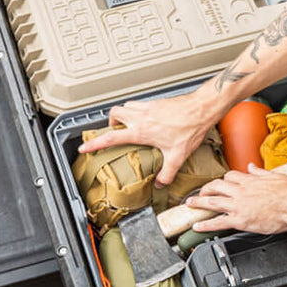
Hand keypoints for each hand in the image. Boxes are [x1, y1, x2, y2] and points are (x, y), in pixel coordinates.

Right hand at [77, 94, 212, 186]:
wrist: (201, 108)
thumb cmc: (190, 128)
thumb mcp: (178, 156)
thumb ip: (167, 172)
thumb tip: (161, 183)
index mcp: (141, 131)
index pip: (111, 137)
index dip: (95, 143)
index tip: (85, 147)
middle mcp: (141, 116)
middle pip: (114, 113)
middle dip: (110, 123)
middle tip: (114, 132)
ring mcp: (149, 107)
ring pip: (126, 106)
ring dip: (124, 114)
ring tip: (129, 125)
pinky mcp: (157, 102)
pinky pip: (140, 104)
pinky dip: (138, 109)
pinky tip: (148, 118)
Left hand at [188, 166, 286, 235]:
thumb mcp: (274, 176)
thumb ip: (260, 172)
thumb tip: (252, 166)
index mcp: (250, 180)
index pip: (230, 176)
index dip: (224, 180)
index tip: (221, 183)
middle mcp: (240, 191)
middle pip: (216, 186)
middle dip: (205, 189)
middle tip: (199, 193)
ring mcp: (238, 205)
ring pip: (212, 201)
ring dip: (199, 202)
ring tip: (190, 204)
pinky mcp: (240, 219)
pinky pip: (218, 221)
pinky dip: (205, 224)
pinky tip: (197, 226)